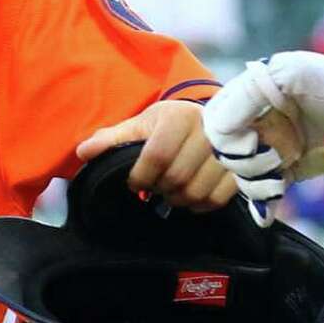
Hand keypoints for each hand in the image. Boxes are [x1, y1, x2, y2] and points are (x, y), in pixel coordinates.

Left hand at [75, 99, 235, 210]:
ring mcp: (227, 151)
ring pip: (196, 192)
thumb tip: (83, 152)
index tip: (134, 181)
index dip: (140, 176)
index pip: (157, 156)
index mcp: (179, 117)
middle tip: (154, 186)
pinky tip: (192, 196)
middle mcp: (207, 131)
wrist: (214, 119)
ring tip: (172, 191)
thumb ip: (112, 139)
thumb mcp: (142, 125)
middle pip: (176, 177)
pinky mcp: (240, 169)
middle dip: (159, 189)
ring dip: (178, 199)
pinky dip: (200, 205)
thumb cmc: (171, 124)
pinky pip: (217, 199)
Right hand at [201, 51, 323, 224]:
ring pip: (242, 179)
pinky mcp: (287, 172)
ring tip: (285, 169)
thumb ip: (246, 95)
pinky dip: (264, 205)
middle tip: (282, 152)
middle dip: (250, 162)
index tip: (255, 139)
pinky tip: (267, 213)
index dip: (230, 140)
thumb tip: (218, 136)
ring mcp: (269, 149)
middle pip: (226, 157)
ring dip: (260, 183)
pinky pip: (263, 195)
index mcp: (244, 95)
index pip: (215, 127)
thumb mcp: (288, 74)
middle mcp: (252, 123)